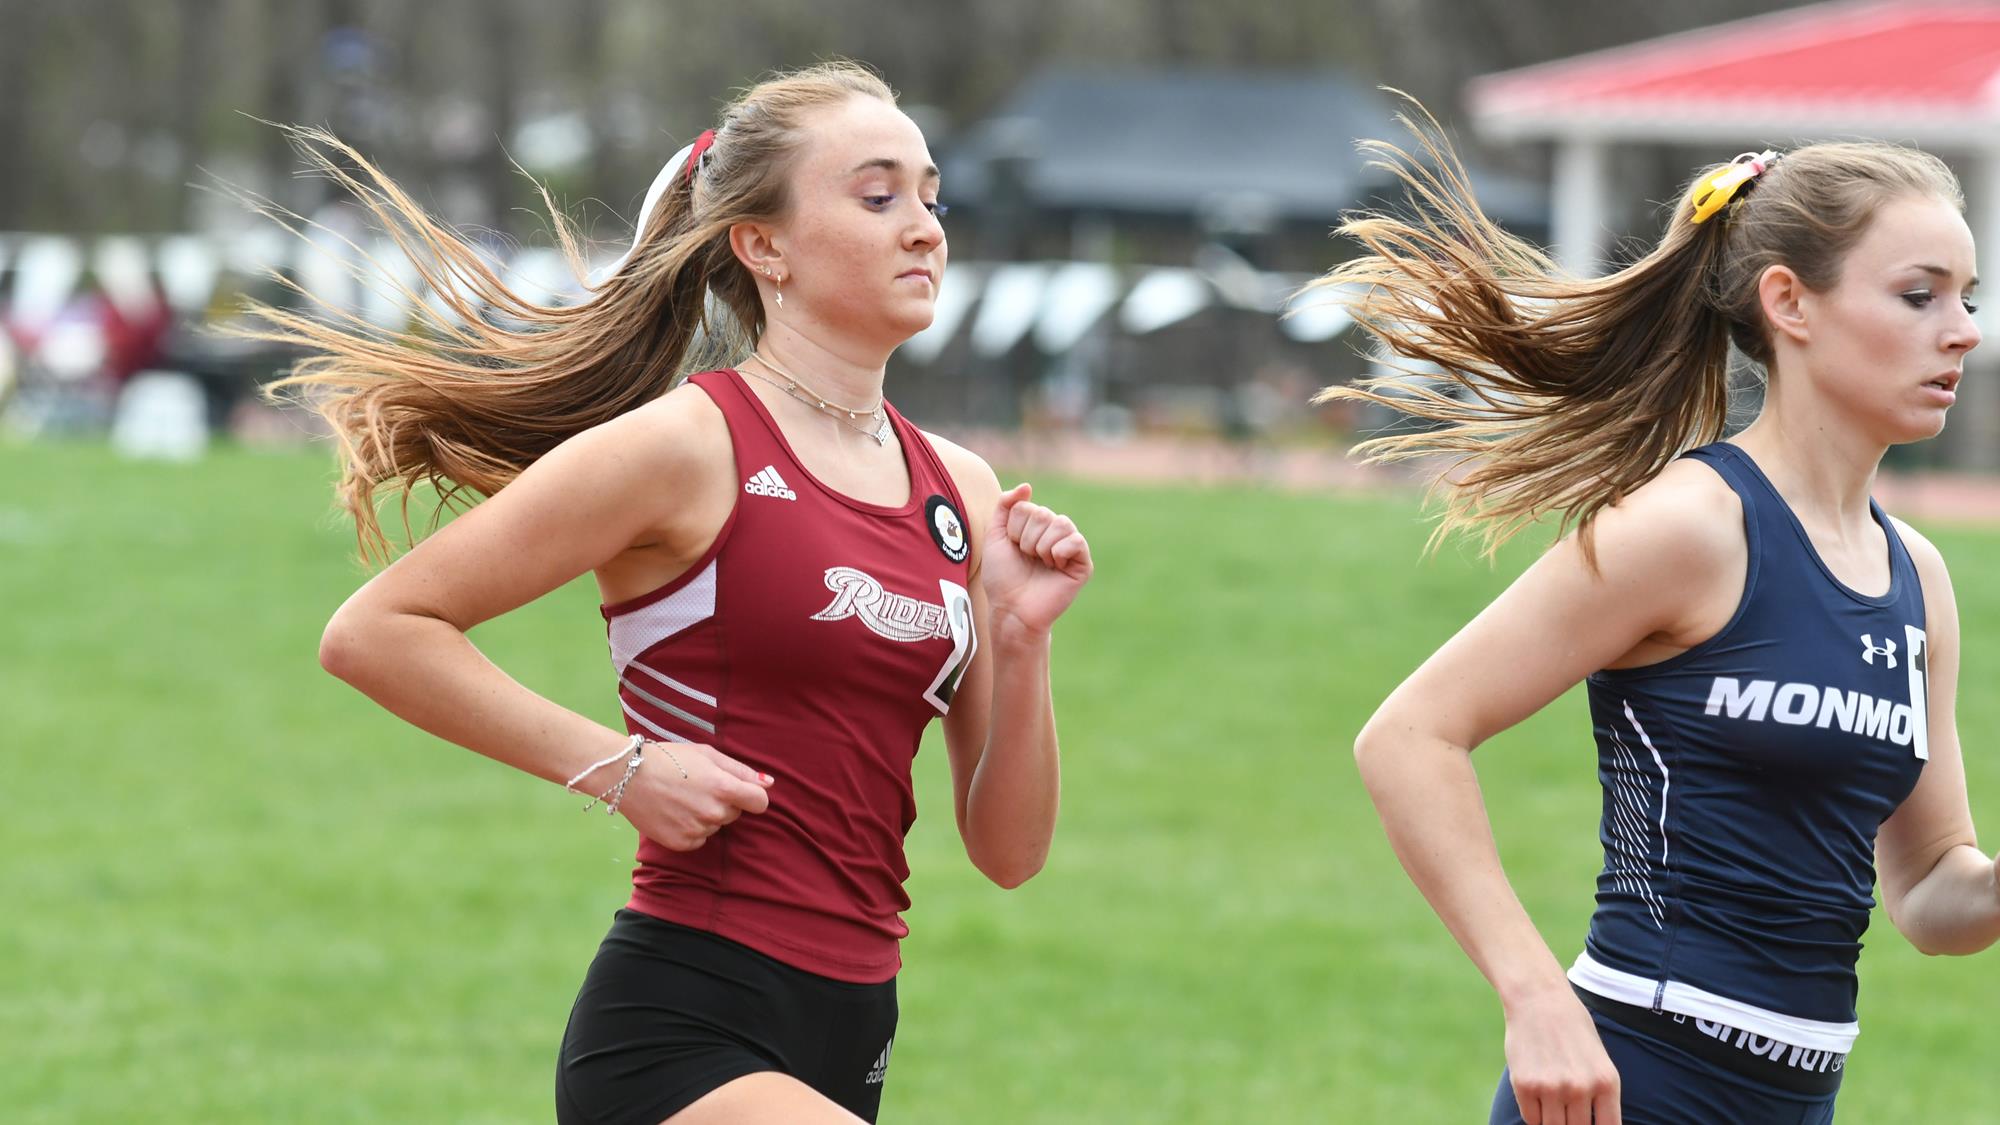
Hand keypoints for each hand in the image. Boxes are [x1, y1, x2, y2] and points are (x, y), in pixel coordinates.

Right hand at [619, 743, 774, 850]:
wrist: (628, 775)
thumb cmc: (669, 758)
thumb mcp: (707, 754)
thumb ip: (741, 770)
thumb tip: (769, 784)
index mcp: (724, 788)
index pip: (760, 802)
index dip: (753, 796)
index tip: (741, 792)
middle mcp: (713, 812)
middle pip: (735, 813)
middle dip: (723, 802)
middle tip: (697, 787)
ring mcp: (697, 830)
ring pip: (715, 826)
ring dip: (706, 815)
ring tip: (682, 798)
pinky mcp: (681, 843)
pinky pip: (699, 839)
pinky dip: (691, 829)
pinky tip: (674, 812)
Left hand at [981, 483, 1092, 636]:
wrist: (1011, 608)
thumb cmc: (1002, 577)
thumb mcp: (995, 536)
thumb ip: (1005, 506)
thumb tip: (1027, 486)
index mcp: (1035, 527)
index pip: (1027, 507)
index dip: (1014, 529)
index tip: (1013, 549)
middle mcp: (1055, 534)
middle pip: (1044, 514)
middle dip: (1027, 539)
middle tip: (1027, 558)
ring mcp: (1070, 548)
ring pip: (1061, 524)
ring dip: (1041, 546)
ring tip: (1041, 563)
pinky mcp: (1083, 564)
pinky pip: (1076, 541)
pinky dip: (1060, 552)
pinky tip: (1055, 566)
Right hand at [1503, 989, 1621, 1124]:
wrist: (1539, 998)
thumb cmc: (1572, 1029)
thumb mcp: (1599, 1061)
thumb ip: (1599, 1095)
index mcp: (1606, 1082)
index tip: (1587, 1123)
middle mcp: (1581, 1088)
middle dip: (1571, 1123)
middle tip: (1566, 1108)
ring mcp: (1551, 1087)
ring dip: (1551, 1119)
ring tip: (1551, 1099)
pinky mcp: (1524, 1085)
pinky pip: (1531, 1118)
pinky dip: (1534, 1113)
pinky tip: (1535, 1093)